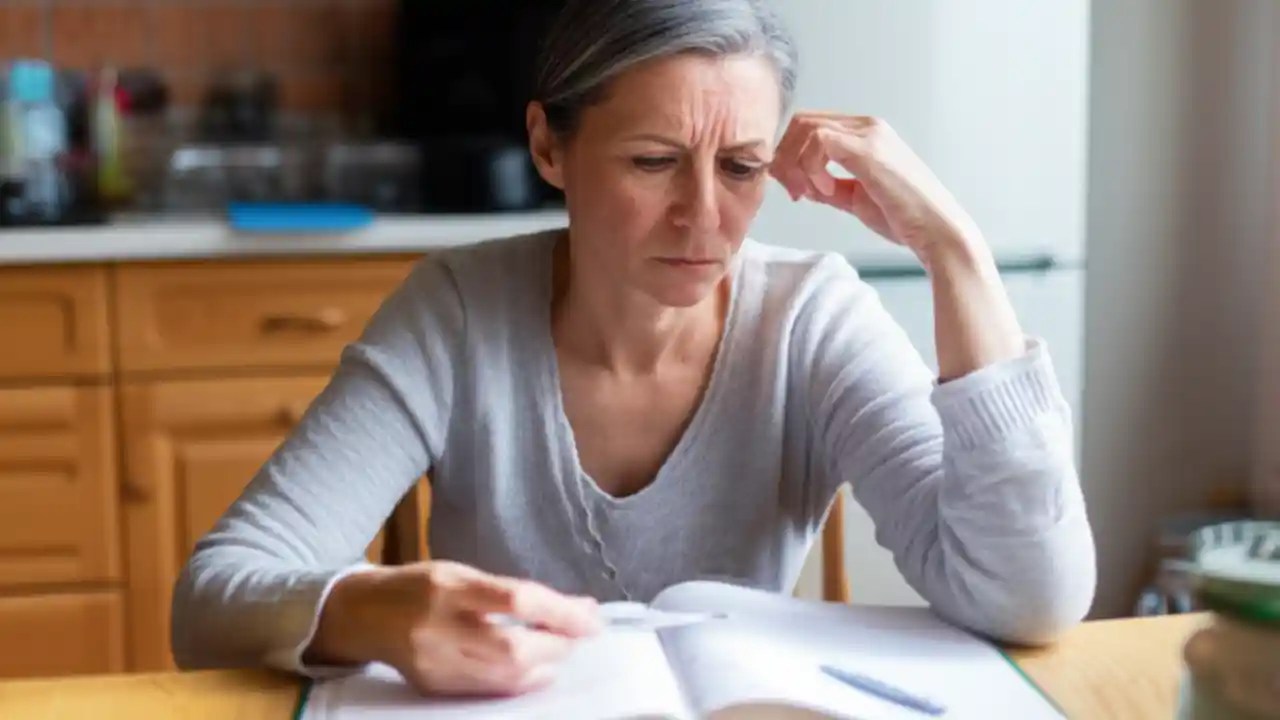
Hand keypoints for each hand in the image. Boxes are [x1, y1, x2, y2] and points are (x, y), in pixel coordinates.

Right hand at [307, 561, 601, 696]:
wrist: (364, 615)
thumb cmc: (420, 587)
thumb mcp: (462, 574)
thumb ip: (514, 592)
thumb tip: (577, 608)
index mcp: (449, 588)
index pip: (516, 600)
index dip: (560, 613)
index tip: (592, 618)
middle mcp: (440, 628)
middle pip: (514, 649)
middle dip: (557, 646)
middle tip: (578, 637)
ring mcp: (436, 663)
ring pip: (506, 678)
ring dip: (545, 667)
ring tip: (559, 651)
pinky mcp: (436, 688)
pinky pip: (490, 692)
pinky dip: (520, 682)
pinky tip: (533, 669)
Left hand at [769, 112, 983, 258]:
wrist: (935, 231)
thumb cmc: (903, 218)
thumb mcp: (855, 199)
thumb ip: (828, 187)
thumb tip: (801, 184)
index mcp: (866, 134)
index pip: (811, 127)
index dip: (791, 155)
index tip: (793, 190)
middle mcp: (867, 126)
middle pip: (802, 122)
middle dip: (786, 157)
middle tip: (792, 191)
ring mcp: (869, 134)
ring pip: (807, 128)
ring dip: (796, 164)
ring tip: (809, 193)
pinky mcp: (869, 149)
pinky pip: (819, 142)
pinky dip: (812, 168)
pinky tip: (827, 190)